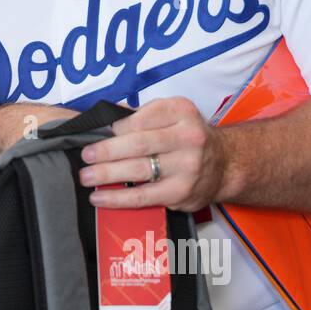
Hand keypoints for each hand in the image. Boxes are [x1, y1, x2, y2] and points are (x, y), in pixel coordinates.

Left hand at [76, 97, 226, 211]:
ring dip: (107, 174)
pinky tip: (99, 198)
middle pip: (138, 144)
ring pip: (138, 171)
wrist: (225, 164)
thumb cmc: (188, 136)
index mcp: (181, 112)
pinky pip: (143, 196)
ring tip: (86, 176)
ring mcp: (186, 166)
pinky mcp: (180, 192)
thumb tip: (103, 118)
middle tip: (86, 155)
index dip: (116, 128)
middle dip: (107, 151)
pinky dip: (117, 198)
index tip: (98, 134)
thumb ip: (142, 114)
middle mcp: (187, 137)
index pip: (141, 119)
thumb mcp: (172, 113)